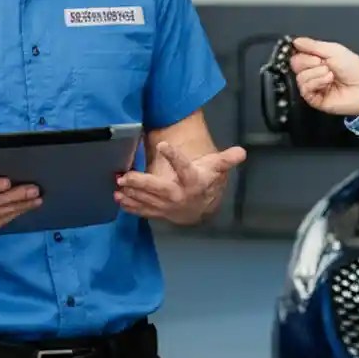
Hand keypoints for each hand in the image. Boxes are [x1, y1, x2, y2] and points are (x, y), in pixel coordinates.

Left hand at [116, 142, 246, 225]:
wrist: (199, 210)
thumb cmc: (205, 181)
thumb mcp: (216, 168)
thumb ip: (226, 159)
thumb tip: (241, 152)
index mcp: (193, 181)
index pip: (184, 168)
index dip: (175, 157)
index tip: (163, 145)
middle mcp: (179, 195)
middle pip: (159, 189)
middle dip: (142, 183)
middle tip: (125, 176)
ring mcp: (167, 207)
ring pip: (147, 200)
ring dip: (131, 193)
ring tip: (117, 184)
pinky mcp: (158, 212)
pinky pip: (143, 210)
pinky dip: (130, 205)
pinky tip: (118, 198)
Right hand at [289, 36, 358, 116]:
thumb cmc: (355, 69)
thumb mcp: (334, 50)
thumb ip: (313, 45)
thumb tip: (295, 41)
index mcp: (317, 59)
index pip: (297, 54)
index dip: (302, 52)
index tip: (313, 52)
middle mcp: (313, 72)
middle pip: (295, 64)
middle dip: (310, 62)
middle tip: (325, 63)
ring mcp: (313, 86)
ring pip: (300, 77)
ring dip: (317, 73)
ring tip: (331, 74)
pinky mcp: (314, 99)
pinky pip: (304, 89)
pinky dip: (316, 82)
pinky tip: (328, 81)